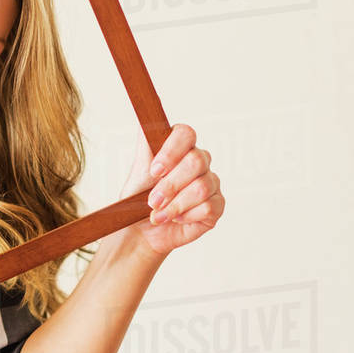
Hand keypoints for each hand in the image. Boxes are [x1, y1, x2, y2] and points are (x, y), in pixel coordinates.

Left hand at [110, 123, 225, 258]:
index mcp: (179, 148)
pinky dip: (186, 216)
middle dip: (170, 185)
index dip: (171, 152)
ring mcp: (210, 183)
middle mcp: (198, 162)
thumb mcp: (137, 170)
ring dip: (175, 204)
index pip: (186, 134)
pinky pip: (208, 207)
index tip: (155, 171)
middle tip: (152, 200)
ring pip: (201, 187)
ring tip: (159, 213)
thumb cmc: (138, 199)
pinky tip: (176, 219)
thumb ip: (145, 144)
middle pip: (196, 161)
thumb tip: (146, 122)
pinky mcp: (216, 206)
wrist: (140, 230)